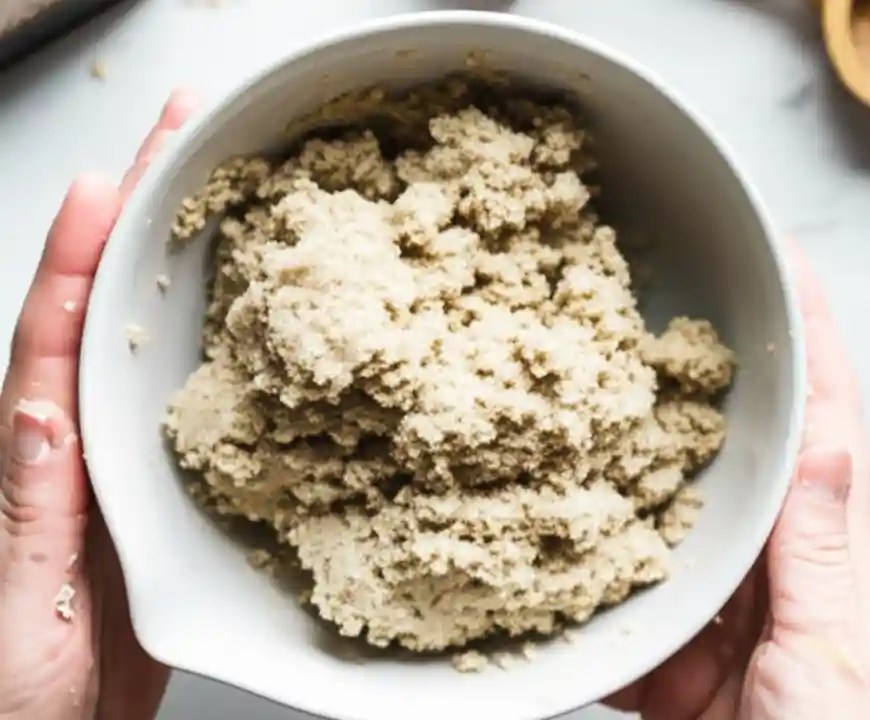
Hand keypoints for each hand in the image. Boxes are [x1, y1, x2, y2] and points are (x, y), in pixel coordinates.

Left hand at [0, 89, 197, 718]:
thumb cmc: (16, 688)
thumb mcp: (14, 605)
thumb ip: (29, 510)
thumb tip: (42, 414)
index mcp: (32, 457)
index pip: (53, 335)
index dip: (79, 255)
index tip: (112, 182)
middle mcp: (78, 440)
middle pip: (109, 304)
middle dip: (141, 210)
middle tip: (180, 130)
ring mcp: (127, 459)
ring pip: (156, 338)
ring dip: (187, 257)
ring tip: (226, 184)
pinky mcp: (167, 488)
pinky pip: (199, 400)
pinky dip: (226, 342)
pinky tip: (262, 306)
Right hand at [604, 243, 869, 718]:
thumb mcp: (840, 653)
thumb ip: (822, 553)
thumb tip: (824, 443)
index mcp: (832, 561)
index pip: (826, 425)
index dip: (811, 338)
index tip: (786, 262)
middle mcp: (776, 575)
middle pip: (734, 456)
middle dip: (698, 381)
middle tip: (652, 310)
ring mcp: (719, 618)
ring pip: (663, 522)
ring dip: (623, 472)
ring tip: (575, 410)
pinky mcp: (671, 665)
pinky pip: (617, 605)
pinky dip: (577, 579)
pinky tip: (539, 549)